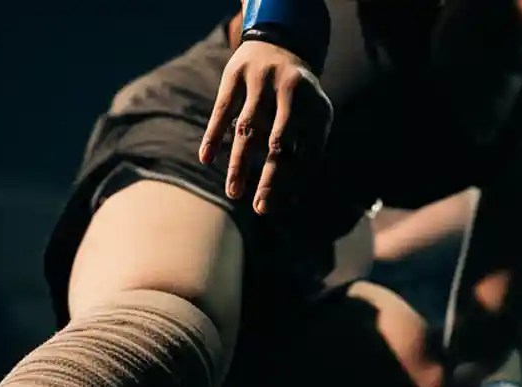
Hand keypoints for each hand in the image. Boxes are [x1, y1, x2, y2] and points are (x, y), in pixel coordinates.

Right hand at [200, 40, 332, 214]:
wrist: (280, 41)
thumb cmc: (297, 95)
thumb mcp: (313, 114)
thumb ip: (307, 149)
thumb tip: (294, 195)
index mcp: (314, 107)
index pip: (308, 152)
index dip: (298, 181)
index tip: (286, 207)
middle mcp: (290, 93)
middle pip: (279, 144)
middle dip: (271, 178)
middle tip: (262, 209)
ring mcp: (261, 83)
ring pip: (247, 129)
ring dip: (239, 165)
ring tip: (233, 193)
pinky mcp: (235, 76)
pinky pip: (222, 109)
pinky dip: (213, 135)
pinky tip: (206, 159)